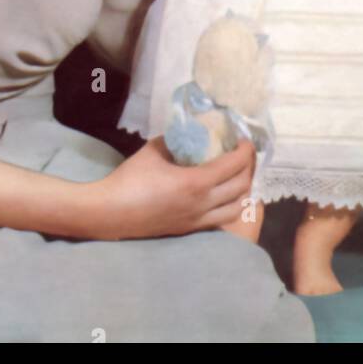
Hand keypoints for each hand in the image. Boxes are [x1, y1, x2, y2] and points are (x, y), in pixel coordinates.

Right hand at [87, 137, 256, 239]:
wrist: (112, 212)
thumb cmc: (131, 178)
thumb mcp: (155, 149)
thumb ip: (176, 140)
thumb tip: (190, 134)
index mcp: (196, 183)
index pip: (234, 166)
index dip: (246, 151)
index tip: (246, 140)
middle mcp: (203, 204)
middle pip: (241, 187)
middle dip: (250, 168)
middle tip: (246, 155)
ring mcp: (198, 220)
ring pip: (237, 208)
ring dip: (245, 190)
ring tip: (241, 175)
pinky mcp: (190, 229)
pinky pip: (221, 218)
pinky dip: (232, 205)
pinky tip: (226, 195)